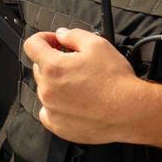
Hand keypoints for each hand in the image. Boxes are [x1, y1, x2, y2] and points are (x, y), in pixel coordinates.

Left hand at [22, 27, 140, 144]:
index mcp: (53, 67)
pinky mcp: (58, 126)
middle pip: (40, 67)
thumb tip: (61, 35)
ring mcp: (51, 109)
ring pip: (45, 89)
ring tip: (81, 85)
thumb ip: (73, 35)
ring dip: (57, 83)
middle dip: (54, 61)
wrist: (130, 111)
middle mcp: (47, 89)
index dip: (43, 38)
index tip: (54, 42)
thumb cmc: (116, 81)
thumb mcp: (97, 45)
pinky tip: (76, 101)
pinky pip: (48, 111)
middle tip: (75, 63)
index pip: (32, 45)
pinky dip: (58, 105)